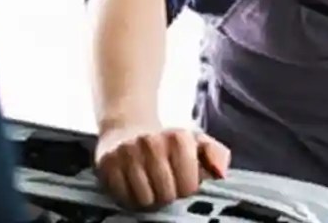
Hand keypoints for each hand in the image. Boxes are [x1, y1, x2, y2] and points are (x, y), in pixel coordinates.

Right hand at [94, 120, 230, 210]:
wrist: (126, 128)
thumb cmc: (168, 143)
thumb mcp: (196, 143)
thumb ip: (217, 154)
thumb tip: (221, 173)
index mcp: (179, 138)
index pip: (189, 187)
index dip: (186, 190)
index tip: (182, 181)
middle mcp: (152, 142)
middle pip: (167, 195)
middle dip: (168, 196)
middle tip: (164, 186)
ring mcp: (127, 152)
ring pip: (144, 199)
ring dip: (148, 199)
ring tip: (149, 186)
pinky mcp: (107, 163)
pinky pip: (122, 197)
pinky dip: (129, 198)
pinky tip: (133, 185)